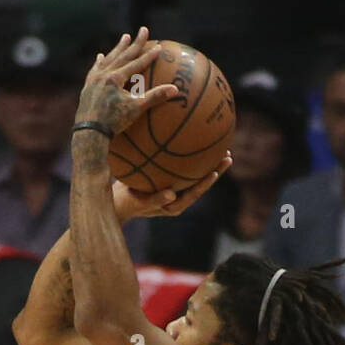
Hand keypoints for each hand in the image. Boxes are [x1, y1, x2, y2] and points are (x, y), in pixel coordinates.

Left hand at [75, 27, 180, 137]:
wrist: (89, 134)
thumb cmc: (114, 123)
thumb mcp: (135, 109)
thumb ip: (155, 97)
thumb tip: (175, 89)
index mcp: (115, 78)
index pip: (136, 63)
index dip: (148, 55)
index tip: (159, 46)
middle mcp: (104, 75)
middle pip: (122, 55)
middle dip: (134, 43)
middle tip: (143, 30)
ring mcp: (94, 81)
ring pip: (108, 60)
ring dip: (117, 49)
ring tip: (124, 38)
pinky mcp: (87, 88)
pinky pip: (94, 71)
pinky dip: (99, 63)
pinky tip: (100, 58)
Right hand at [112, 156, 232, 222]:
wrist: (118, 202)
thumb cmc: (127, 202)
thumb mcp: (138, 201)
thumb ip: (155, 199)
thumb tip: (171, 195)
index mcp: (174, 206)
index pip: (194, 194)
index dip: (205, 183)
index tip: (215, 171)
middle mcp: (178, 198)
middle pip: (200, 184)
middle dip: (215, 171)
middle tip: (227, 156)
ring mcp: (175, 190)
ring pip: (195, 176)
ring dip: (208, 163)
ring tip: (221, 148)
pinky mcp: (169, 182)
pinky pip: (183, 169)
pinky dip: (191, 157)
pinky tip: (194, 138)